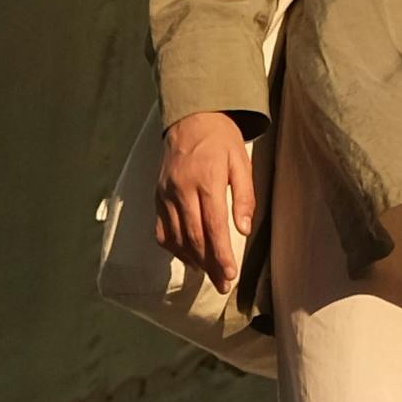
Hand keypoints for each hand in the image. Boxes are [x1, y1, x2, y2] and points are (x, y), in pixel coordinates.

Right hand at [157, 110, 257, 286]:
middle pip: (194, 237)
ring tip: (209, 275)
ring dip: (193, 260)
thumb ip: (244, 196)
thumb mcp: (241, 161)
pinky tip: (189, 258)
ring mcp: (165, 194)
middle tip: (223, 284)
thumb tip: (244, 230)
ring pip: (177, 238)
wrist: (190, 118)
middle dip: (210, 265)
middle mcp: (181, 189)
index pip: (213, 227)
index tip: (230, 275)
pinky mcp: (157, 196)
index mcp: (206, 180)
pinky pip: (162, 230)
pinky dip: (174, 248)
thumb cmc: (221, 140)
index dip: (221, 255)